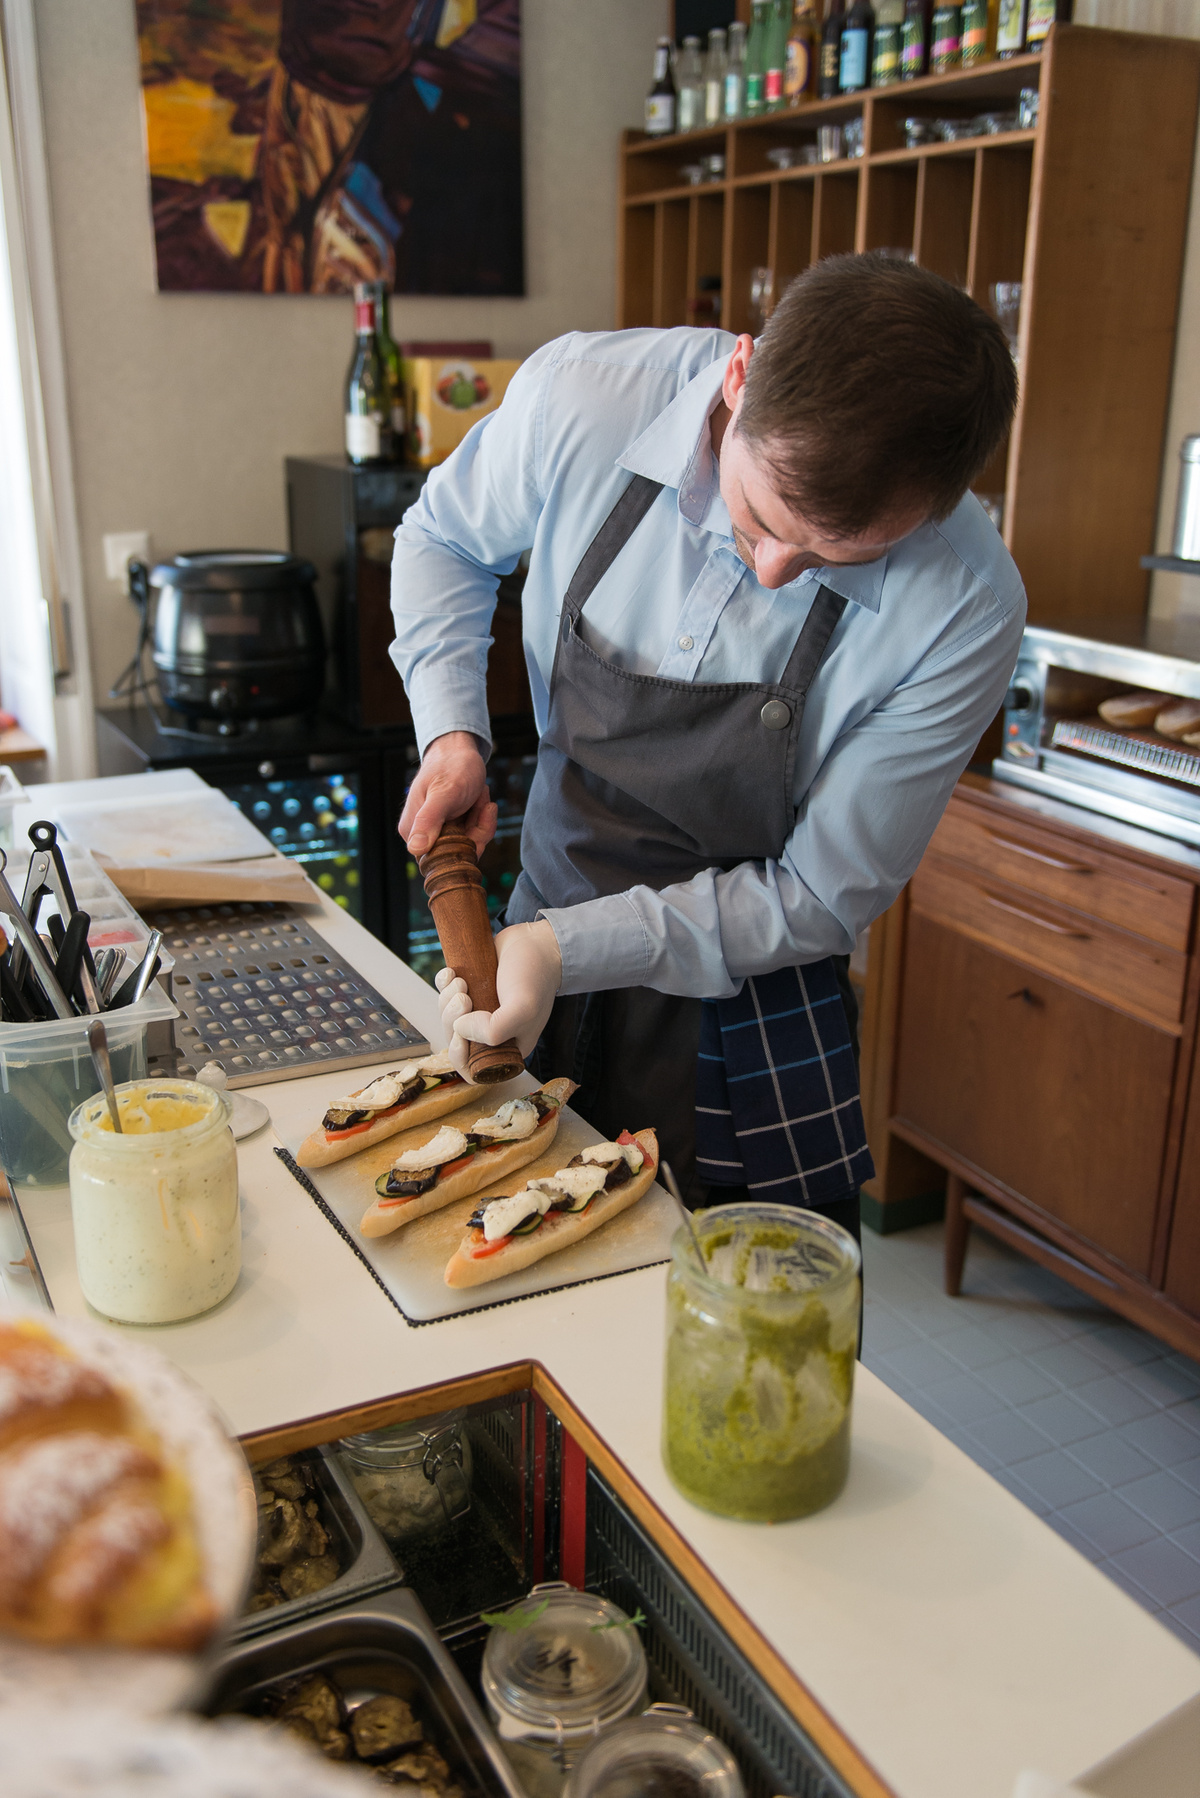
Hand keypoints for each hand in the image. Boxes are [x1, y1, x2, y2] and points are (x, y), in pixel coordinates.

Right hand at [399, 731, 496, 860]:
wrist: (458, 750)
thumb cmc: (450, 766)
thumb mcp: (444, 792)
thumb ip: (429, 819)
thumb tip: (416, 848)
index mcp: (413, 831)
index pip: (442, 857)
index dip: (466, 840)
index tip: (476, 810)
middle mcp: (423, 835)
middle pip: (458, 853)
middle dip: (477, 828)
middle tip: (481, 801)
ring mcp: (438, 832)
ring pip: (469, 845)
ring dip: (481, 819)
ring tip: (481, 794)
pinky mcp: (451, 828)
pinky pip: (472, 835)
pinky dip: (482, 817)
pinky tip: (483, 799)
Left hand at [434, 921, 561, 1077]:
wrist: (537, 941)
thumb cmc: (535, 976)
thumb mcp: (522, 1009)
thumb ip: (493, 1030)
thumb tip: (460, 1029)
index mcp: (507, 1046)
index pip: (474, 1069)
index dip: (460, 1055)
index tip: (460, 1034)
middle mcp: (492, 1032)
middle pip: (455, 1039)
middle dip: (451, 1020)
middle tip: (464, 998)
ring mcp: (480, 1010)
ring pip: (448, 1016)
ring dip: (446, 999)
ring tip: (462, 982)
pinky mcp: (471, 988)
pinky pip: (445, 993)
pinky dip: (443, 983)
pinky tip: (453, 973)